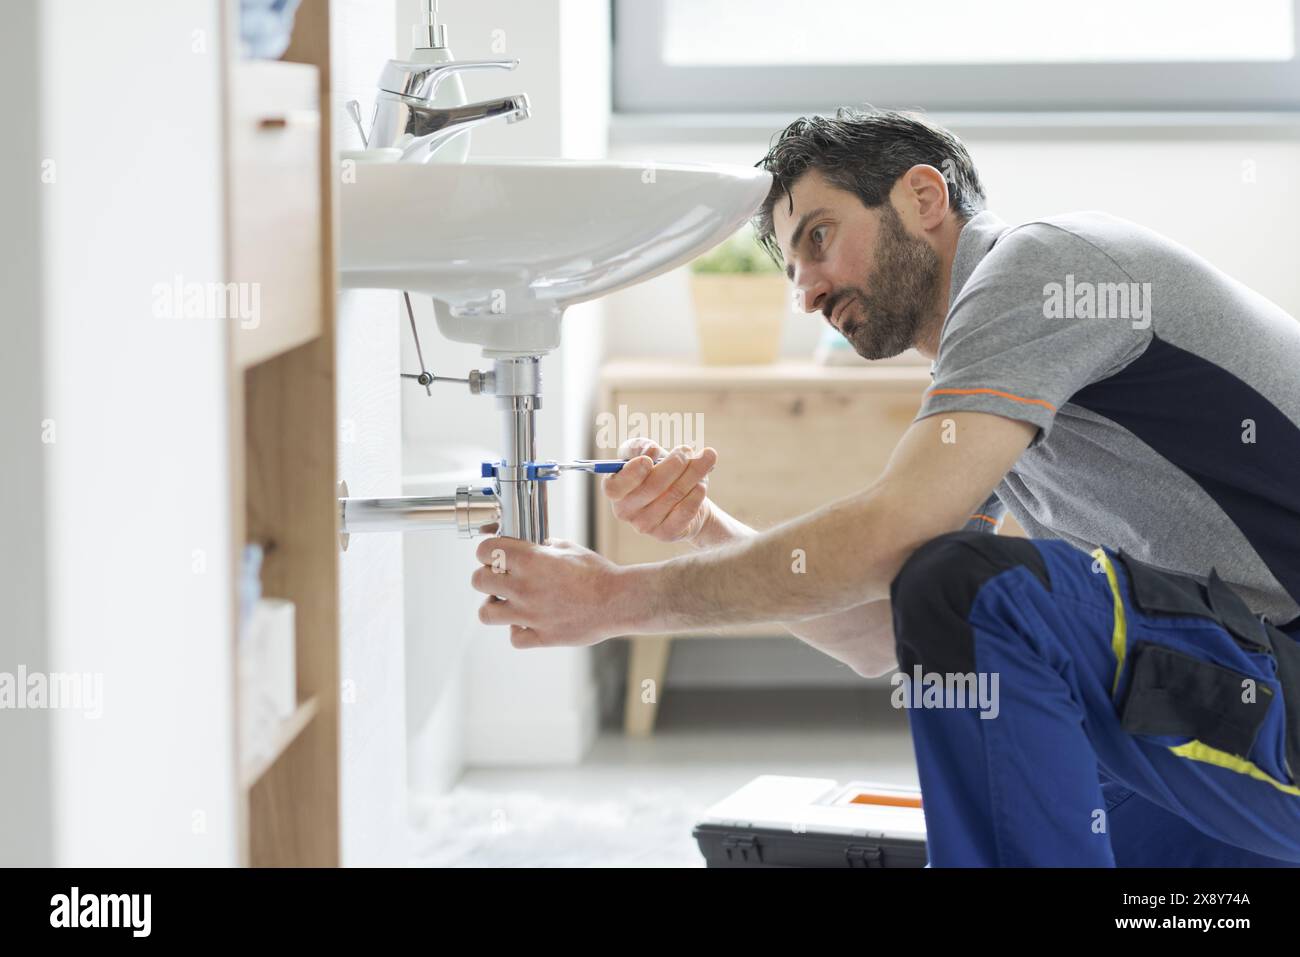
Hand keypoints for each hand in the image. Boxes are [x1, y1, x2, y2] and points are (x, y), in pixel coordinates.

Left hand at [471, 535, 639, 647]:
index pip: (484, 550)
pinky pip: (514, 638)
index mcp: (531, 559)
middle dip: (486, 576)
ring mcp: (530, 614)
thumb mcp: (568, 548)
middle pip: (477, 580)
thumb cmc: (597, 573)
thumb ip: (543, 547)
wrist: (618, 601)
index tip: (492, 554)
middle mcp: (524, 586)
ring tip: (507, 603)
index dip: (486, 550)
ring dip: (494, 606)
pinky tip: (529, 622)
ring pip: (486, 613)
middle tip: (499, 578)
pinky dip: (519, 631)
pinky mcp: (541, 636)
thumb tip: (529, 545)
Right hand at [602, 438, 717, 543]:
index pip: (614, 487)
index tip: (648, 460)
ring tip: (707, 457)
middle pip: (650, 488)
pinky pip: (683, 513)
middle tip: (687, 450)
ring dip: (692, 473)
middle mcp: (625, 510)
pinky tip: (701, 484)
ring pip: (672, 496)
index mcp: (615, 489)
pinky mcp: (665, 534)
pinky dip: (695, 496)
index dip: (631, 474)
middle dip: (673, 464)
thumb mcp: (649, 453)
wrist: (688, 498)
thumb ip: (642, 446)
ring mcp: (644, 525)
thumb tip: (650, 450)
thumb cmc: (662, 470)